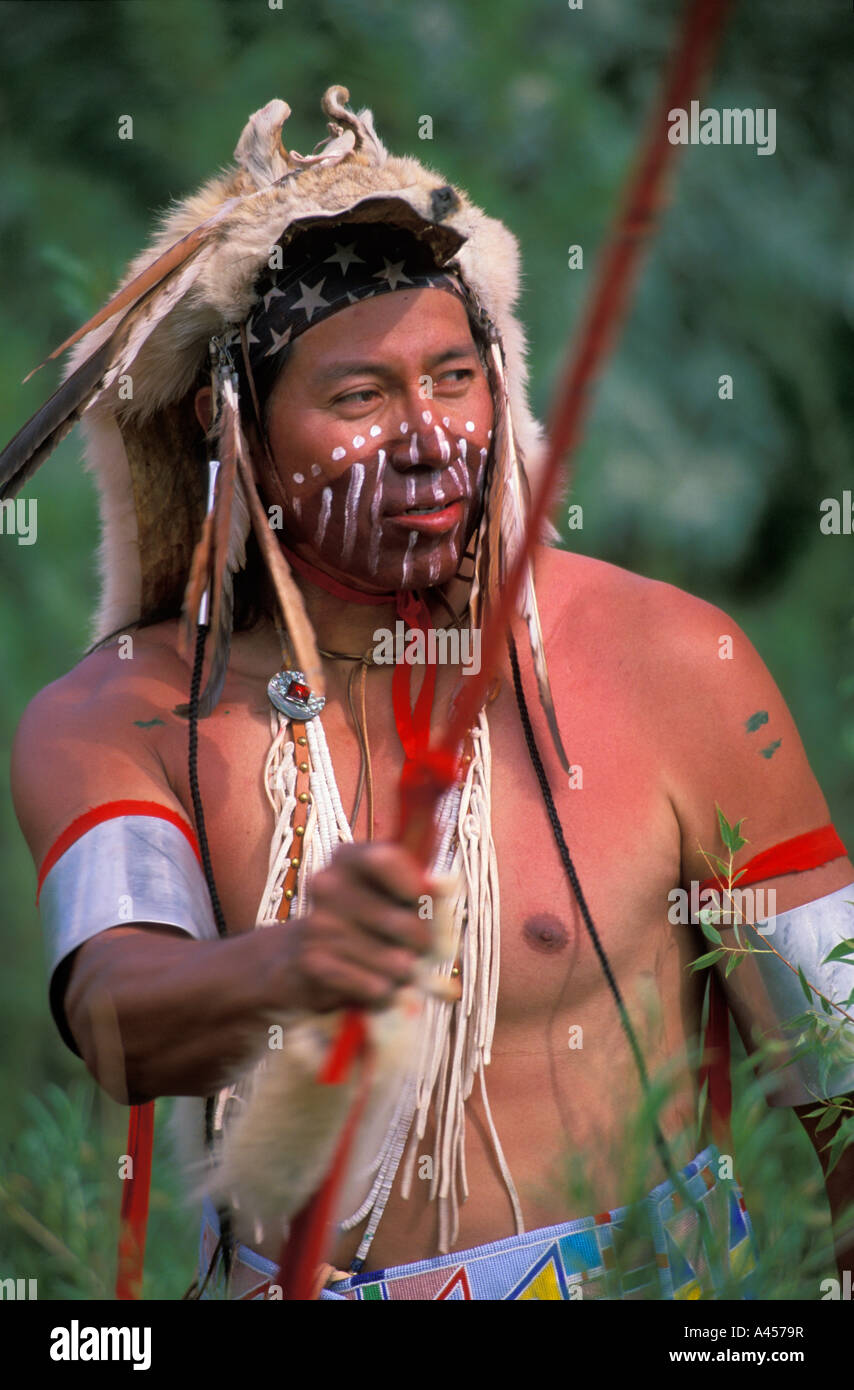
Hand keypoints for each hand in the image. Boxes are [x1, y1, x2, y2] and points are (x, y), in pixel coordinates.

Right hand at [281, 842, 435, 1012]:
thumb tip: (446, 886)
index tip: (424, 905)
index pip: (387, 859)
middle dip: (423, 944)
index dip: (416, 887)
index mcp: (347, 859)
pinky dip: (385, 993)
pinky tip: (378, 986)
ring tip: (395, 970)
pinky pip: (375, 986)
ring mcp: (317, 925)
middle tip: (418, 949)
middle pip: (403, 922)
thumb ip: (420, 893)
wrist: (298, 960)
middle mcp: (327, 885)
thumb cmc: (361, 925)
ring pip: (395, 962)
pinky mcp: (313, 963)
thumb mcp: (389, 899)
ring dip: (404, 974)